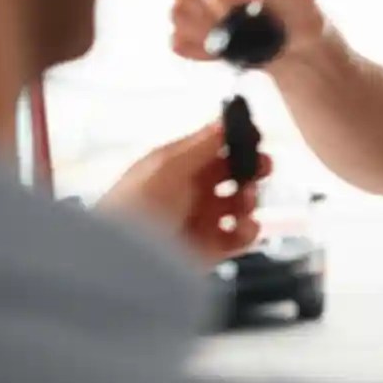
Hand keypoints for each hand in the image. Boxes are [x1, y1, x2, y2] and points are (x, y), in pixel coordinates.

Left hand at [97, 122, 271, 262]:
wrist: (120, 262)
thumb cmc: (135, 207)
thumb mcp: (165, 166)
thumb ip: (200, 144)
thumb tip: (226, 119)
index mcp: (177, 166)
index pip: (214, 146)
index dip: (237, 140)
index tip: (255, 137)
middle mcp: (192, 191)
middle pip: (234, 173)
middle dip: (252, 168)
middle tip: (263, 167)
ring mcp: (203, 220)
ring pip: (242, 203)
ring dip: (251, 198)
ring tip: (245, 200)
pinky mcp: (211, 249)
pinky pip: (241, 236)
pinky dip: (249, 230)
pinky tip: (243, 227)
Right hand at [171, 0, 327, 68]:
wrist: (287, 45)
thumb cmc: (296, 17)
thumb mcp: (303, 5)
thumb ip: (281, 4)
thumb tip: (243, 15)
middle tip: (239, 19)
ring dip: (208, 25)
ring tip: (235, 40)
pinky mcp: (184, 23)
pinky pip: (178, 34)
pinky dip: (198, 48)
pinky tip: (220, 53)